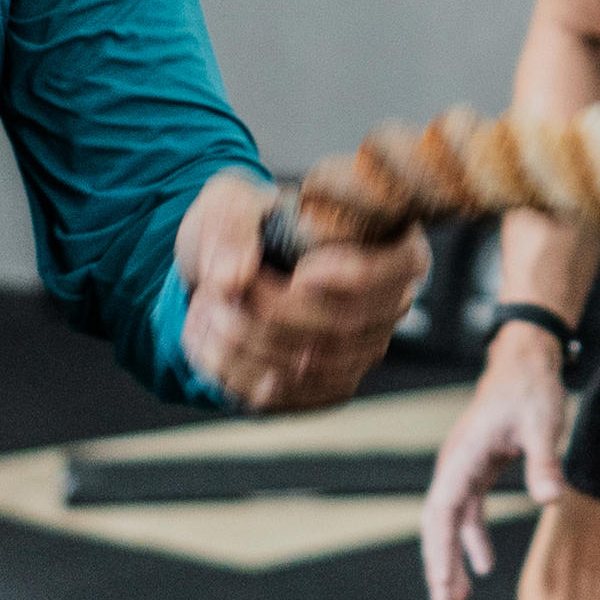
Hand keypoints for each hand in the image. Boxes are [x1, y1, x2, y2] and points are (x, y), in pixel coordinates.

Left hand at [177, 171, 419, 415]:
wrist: (233, 270)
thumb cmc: (246, 225)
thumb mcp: (232, 204)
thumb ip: (230, 230)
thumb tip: (231, 278)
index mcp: (388, 242)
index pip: (396, 269)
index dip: (353, 277)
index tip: (300, 275)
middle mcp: (391, 303)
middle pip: (342, 324)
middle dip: (267, 312)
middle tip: (214, 291)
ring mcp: (364, 352)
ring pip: (308, 366)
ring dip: (243, 344)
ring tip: (203, 312)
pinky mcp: (330, 388)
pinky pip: (286, 395)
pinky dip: (235, 372)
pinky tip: (208, 343)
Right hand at [421, 322, 573, 599]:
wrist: (526, 359)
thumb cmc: (531, 388)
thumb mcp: (544, 424)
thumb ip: (545, 462)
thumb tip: (551, 501)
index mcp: (463, 456)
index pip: (442, 512)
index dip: (440, 551)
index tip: (443, 585)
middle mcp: (455, 464)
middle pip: (438, 523)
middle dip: (439, 564)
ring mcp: (463, 467)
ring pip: (449, 521)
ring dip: (452, 558)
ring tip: (458, 597)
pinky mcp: (477, 468)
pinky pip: (467, 512)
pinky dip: (471, 539)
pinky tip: (484, 566)